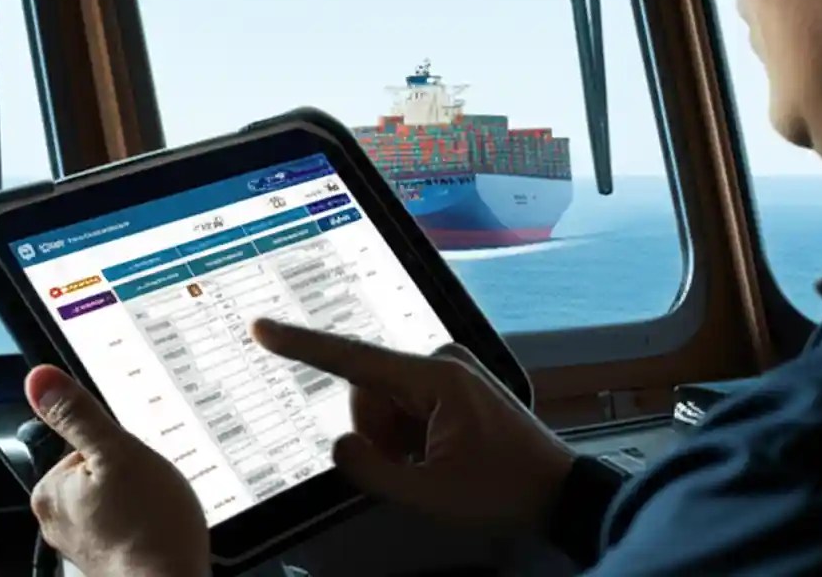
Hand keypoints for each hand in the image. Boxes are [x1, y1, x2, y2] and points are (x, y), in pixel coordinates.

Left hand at [24, 365, 210, 576]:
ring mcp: (82, 542)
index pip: (87, 445)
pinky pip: (125, 525)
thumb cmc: (149, 527)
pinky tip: (157, 529)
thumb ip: (79, 415)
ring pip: (116, 499)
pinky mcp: (106, 558)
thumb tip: (40, 379)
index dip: (120, 450)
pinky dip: (143, 524)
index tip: (136, 467)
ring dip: (140, 500)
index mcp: (51, 488)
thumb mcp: (118, 452)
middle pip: (101, 472)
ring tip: (156, 512)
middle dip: (131, 475)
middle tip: (150, 490)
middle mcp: (57, 519)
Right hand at [251, 319, 576, 533]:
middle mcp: (442, 361)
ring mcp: (449, 371)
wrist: (558, 493)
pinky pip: (406, 407)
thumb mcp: (428, 493)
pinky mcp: (453, 384)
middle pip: (369, 394)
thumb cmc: (505, 489)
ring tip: (436, 462)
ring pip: (384, 404)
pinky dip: (410, 436)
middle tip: (417, 466)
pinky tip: (441, 454)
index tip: (263, 328)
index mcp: (437, 377)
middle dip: (379, 435)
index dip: (302, 344)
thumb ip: (369, 469)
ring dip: (395, 439)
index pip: (353, 359)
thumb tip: (342, 445)